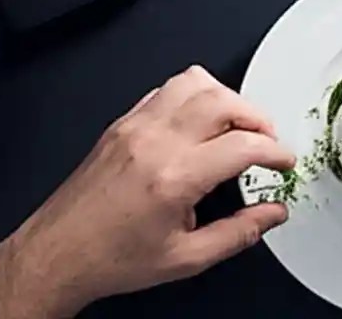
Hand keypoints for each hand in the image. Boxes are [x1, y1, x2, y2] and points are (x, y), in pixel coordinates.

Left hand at [0, 67, 294, 317]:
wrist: (57, 254)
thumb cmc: (112, 258)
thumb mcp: (186, 259)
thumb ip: (239, 233)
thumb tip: (273, 214)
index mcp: (174, 178)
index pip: (242, 145)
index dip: (275, 152)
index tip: (283, 162)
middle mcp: (155, 142)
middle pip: (223, 101)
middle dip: (257, 117)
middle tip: (266, 140)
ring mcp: (135, 127)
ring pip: (193, 82)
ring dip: (226, 97)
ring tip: (237, 124)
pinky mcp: (121, 123)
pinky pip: (165, 90)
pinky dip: (192, 96)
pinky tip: (199, 121)